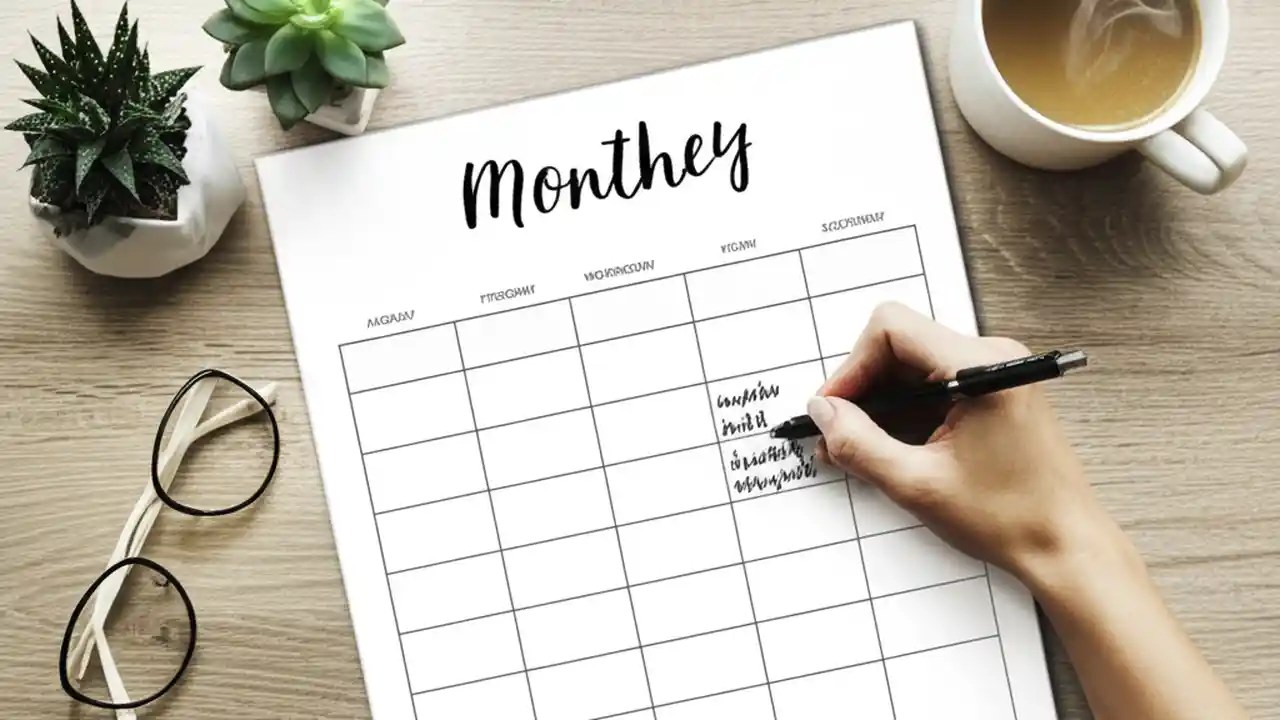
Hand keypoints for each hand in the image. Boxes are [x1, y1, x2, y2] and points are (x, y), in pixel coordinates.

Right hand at [808, 302, 1114, 583]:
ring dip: (882, 403)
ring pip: (914, 366)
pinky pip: (935, 386)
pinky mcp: (995, 393)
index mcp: (981, 367)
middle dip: (863, 387)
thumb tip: (823, 413)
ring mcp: (996, 373)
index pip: (892, 330)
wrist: (1065, 546)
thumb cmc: (1012, 518)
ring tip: (859, 447)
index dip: (852, 367)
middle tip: (838, 431)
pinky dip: (906, 412)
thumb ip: (859, 444)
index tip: (833, 407)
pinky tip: (891, 447)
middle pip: (901, 344)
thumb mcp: (917, 484)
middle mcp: (993, 357)